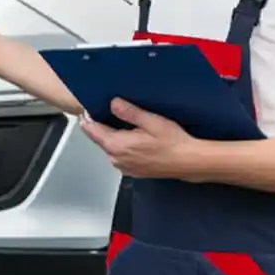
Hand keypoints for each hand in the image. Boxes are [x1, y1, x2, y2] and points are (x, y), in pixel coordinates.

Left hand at [81, 98, 197, 178]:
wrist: (188, 161)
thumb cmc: (172, 143)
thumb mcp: (151, 121)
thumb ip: (129, 112)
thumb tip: (113, 104)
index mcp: (117, 145)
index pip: (92, 131)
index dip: (87, 119)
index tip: (86, 110)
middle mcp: (116, 159)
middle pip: (100, 140)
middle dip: (100, 127)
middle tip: (104, 112)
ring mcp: (124, 167)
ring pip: (110, 148)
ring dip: (111, 137)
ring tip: (121, 124)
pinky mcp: (132, 171)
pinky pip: (119, 156)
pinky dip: (121, 146)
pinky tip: (132, 138)